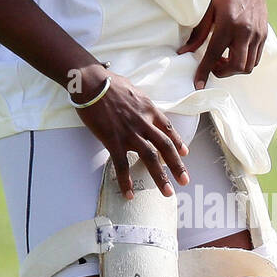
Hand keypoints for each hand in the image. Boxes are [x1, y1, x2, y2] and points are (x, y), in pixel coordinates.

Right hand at [74, 68, 188, 199]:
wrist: (92, 83)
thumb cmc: (110, 83)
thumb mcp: (133, 91)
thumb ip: (141, 103)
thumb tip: (142, 108)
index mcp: (149, 109)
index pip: (168, 128)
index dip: (178, 142)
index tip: (185, 153)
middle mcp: (144, 123)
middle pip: (165, 146)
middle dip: (177, 165)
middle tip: (184, 180)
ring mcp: (130, 133)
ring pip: (150, 158)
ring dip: (160, 177)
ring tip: (167, 192)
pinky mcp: (113, 140)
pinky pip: (122, 164)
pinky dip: (126, 181)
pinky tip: (129, 194)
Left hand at [177, 0, 268, 88]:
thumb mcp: (208, 8)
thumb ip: (198, 33)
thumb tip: (183, 51)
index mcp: (228, 24)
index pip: (214, 55)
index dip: (204, 72)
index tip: (198, 85)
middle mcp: (245, 32)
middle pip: (237, 67)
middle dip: (223, 72)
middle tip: (213, 65)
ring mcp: (257, 34)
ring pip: (249, 66)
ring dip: (235, 68)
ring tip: (224, 58)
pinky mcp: (264, 34)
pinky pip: (256, 57)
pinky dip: (245, 61)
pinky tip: (235, 52)